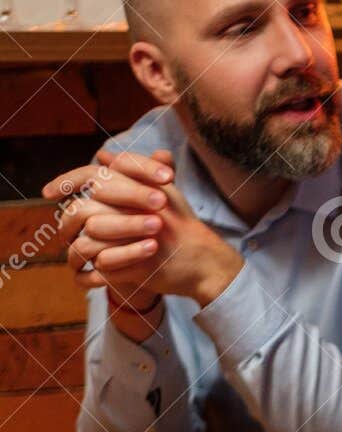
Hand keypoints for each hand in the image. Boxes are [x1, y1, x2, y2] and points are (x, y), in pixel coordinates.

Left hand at [55, 149, 242, 307]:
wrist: (205, 262)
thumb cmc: (182, 226)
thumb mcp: (164, 192)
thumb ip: (133, 172)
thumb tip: (103, 156)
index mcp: (144, 188)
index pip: (95, 177)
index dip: (66, 181)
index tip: (46, 192)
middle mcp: (141, 210)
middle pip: (82, 212)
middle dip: (68, 225)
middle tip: (65, 233)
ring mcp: (140, 240)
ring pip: (85, 244)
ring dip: (76, 253)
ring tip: (77, 258)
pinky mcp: (139, 268)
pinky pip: (98, 270)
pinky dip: (89, 275)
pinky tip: (87, 274)